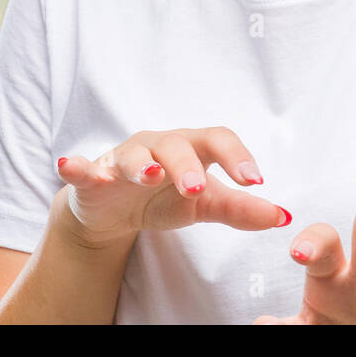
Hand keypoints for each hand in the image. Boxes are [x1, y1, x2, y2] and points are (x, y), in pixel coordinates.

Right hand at [55, 127, 291, 245]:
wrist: (114, 211)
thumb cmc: (165, 197)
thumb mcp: (204, 205)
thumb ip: (242, 210)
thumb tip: (285, 216)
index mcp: (191, 147)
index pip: (218, 139)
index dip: (237, 156)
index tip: (257, 181)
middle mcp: (158, 146)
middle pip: (175, 146)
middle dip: (187, 166)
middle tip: (199, 189)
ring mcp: (123, 158)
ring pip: (133, 155)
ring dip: (142, 165)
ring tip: (151, 177)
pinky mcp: (92, 176)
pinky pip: (83, 168)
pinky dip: (77, 166)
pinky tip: (70, 166)